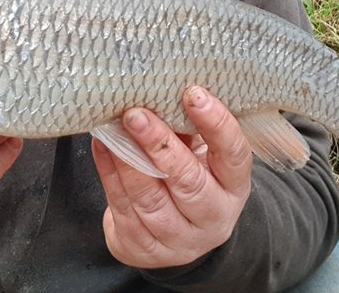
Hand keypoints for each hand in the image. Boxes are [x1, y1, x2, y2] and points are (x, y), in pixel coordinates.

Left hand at [91, 86, 252, 268]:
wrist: (174, 235)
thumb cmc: (189, 178)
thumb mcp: (200, 156)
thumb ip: (188, 130)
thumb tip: (159, 89)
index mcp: (234, 186)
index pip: (233, 153)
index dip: (216, 124)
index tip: (193, 94)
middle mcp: (214, 216)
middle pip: (189, 182)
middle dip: (159, 145)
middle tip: (136, 114)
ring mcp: (180, 238)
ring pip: (151, 199)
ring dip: (128, 161)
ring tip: (113, 130)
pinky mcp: (146, 248)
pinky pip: (124, 208)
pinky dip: (110, 175)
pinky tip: (103, 148)